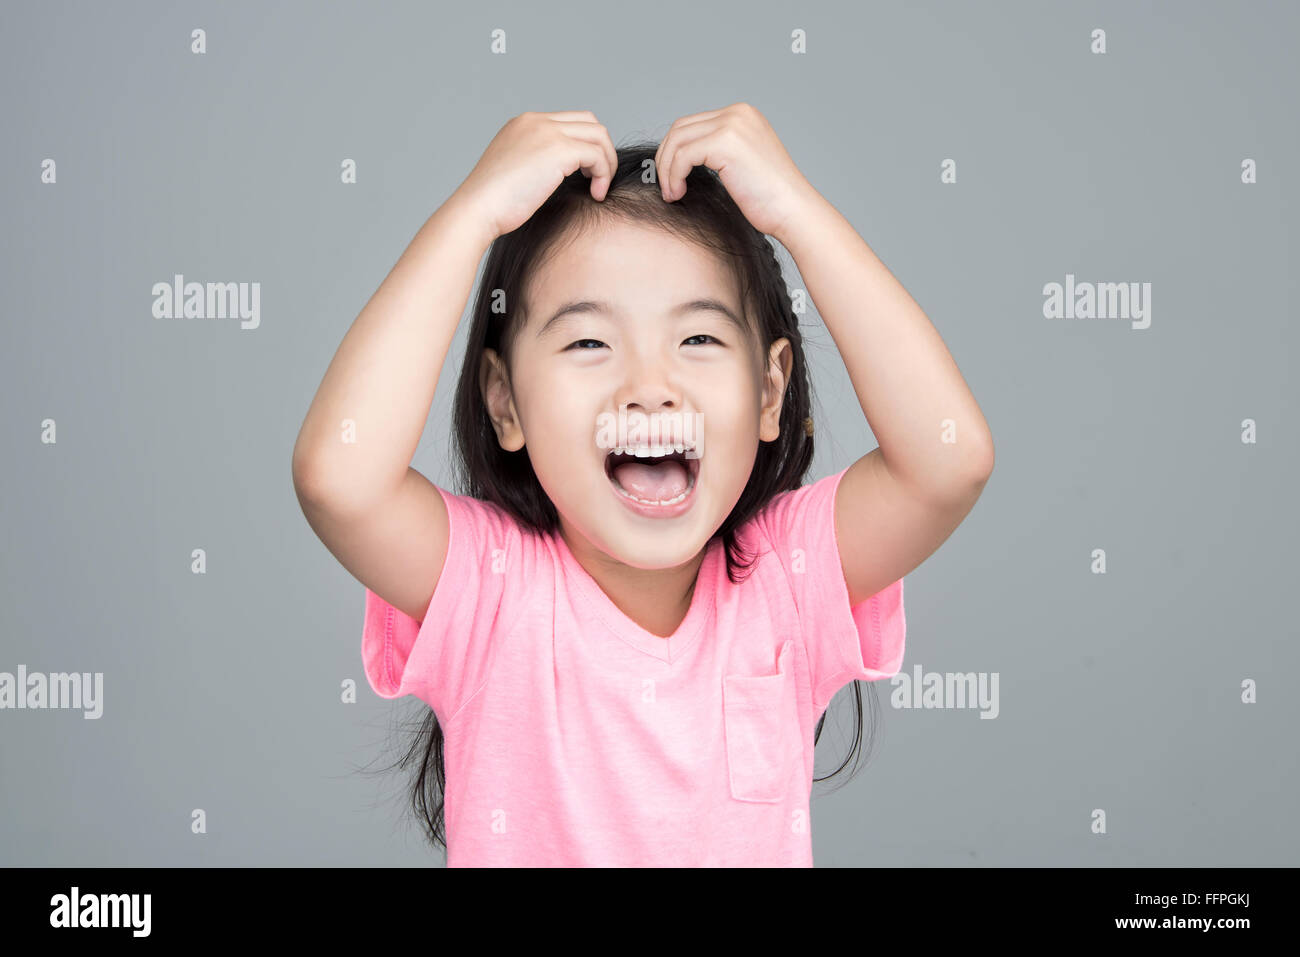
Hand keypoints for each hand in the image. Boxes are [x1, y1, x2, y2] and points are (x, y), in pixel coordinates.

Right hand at [454, 110, 618, 239]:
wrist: (478, 208)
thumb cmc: (493, 203)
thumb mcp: (514, 171)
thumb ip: (537, 162)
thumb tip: (562, 172)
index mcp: (524, 123)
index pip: (569, 122)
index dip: (585, 146)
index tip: (585, 174)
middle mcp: (536, 121)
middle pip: (589, 122)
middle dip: (601, 150)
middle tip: (599, 180)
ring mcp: (548, 132)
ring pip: (599, 136)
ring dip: (606, 163)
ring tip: (599, 188)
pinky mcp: (558, 150)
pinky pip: (597, 155)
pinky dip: (603, 175)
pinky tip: (595, 194)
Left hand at [653, 102, 817, 238]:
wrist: (793, 211)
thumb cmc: (771, 199)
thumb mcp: (742, 164)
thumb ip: (718, 151)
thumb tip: (683, 157)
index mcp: (743, 115)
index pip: (693, 124)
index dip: (674, 151)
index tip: (672, 178)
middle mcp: (738, 113)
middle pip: (681, 128)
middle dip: (666, 158)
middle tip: (667, 187)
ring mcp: (732, 125)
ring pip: (677, 141)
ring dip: (667, 169)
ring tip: (672, 193)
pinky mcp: (725, 142)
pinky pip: (682, 156)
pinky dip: (673, 176)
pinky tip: (679, 193)